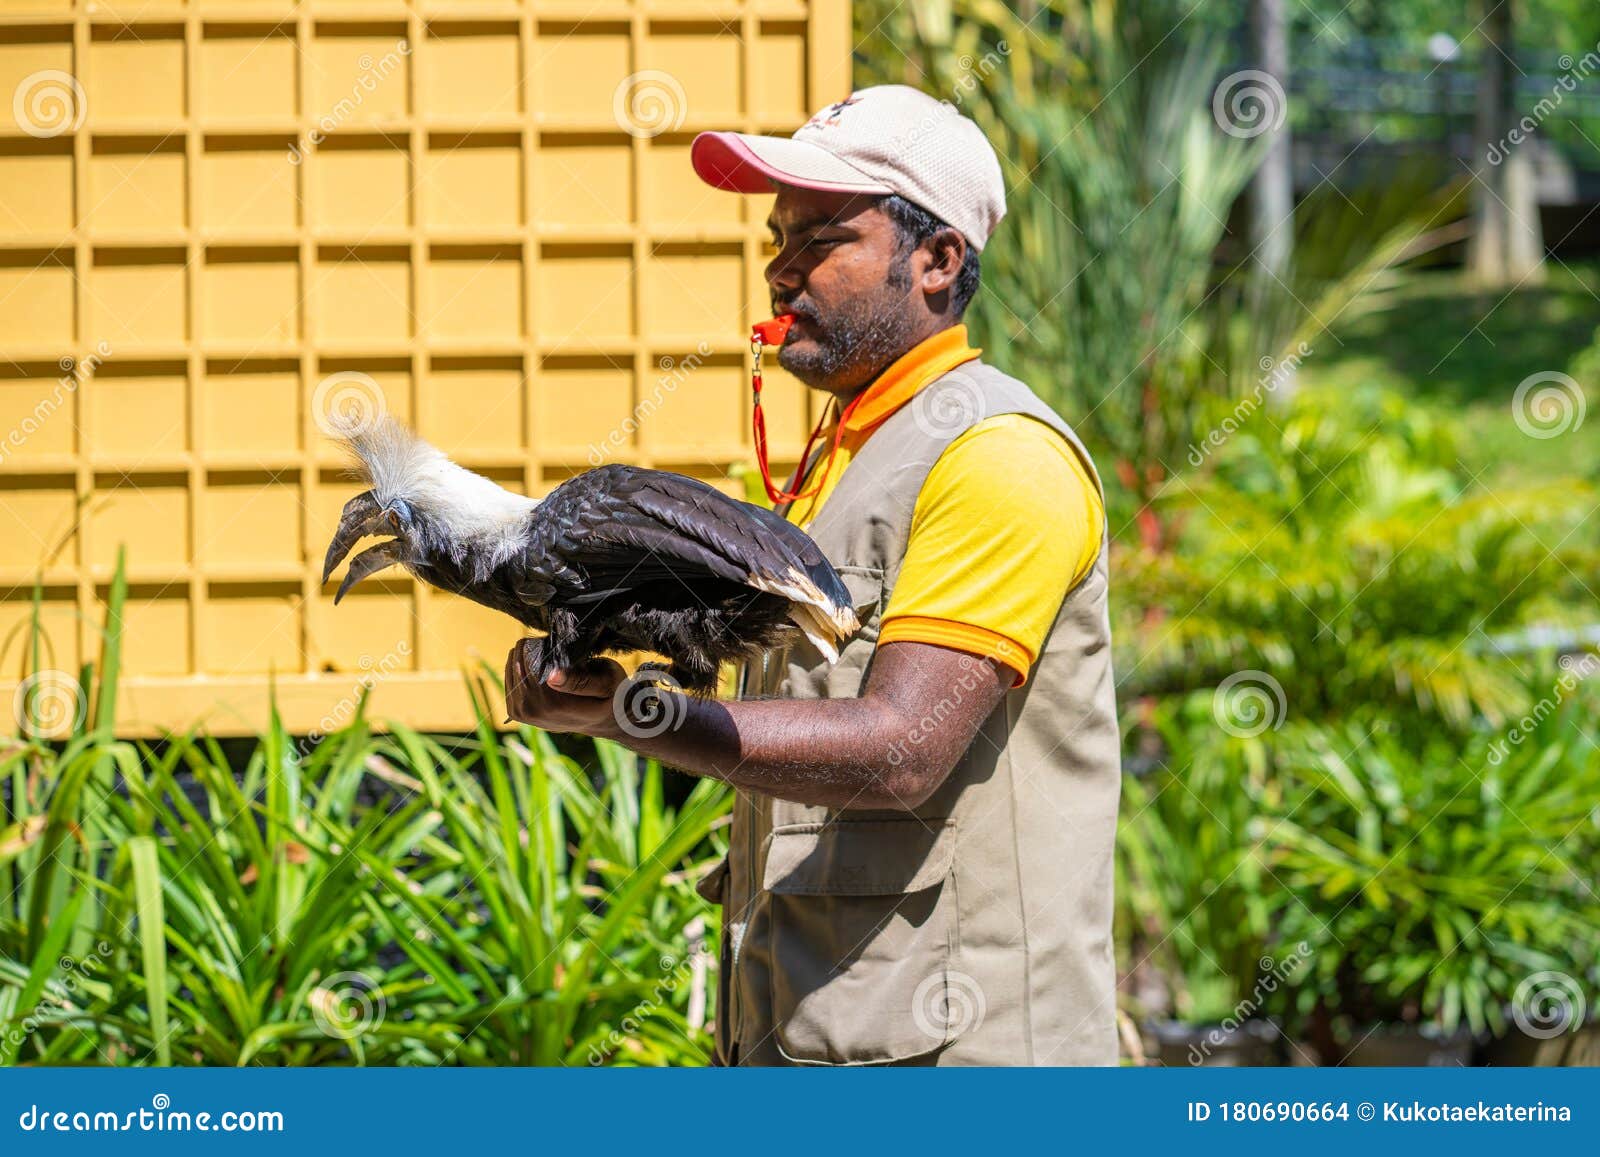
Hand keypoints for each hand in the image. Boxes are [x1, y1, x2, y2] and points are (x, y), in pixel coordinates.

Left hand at [503, 640, 625, 736]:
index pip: (527, 665)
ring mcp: (523, 714)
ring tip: (537, 653)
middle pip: (516, 667)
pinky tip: (531, 665)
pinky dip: (516, 669)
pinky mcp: (518, 714)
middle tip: (540, 642)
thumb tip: (552, 676)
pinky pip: (509, 683)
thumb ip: (582, 681)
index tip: (543, 639)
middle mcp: (534, 712)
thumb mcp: (606, 684)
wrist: (605, 720)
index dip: (531, 647)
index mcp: (553, 705)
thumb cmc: (610, 696)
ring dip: (520, 658)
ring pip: (510, 673)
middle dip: (525, 649)